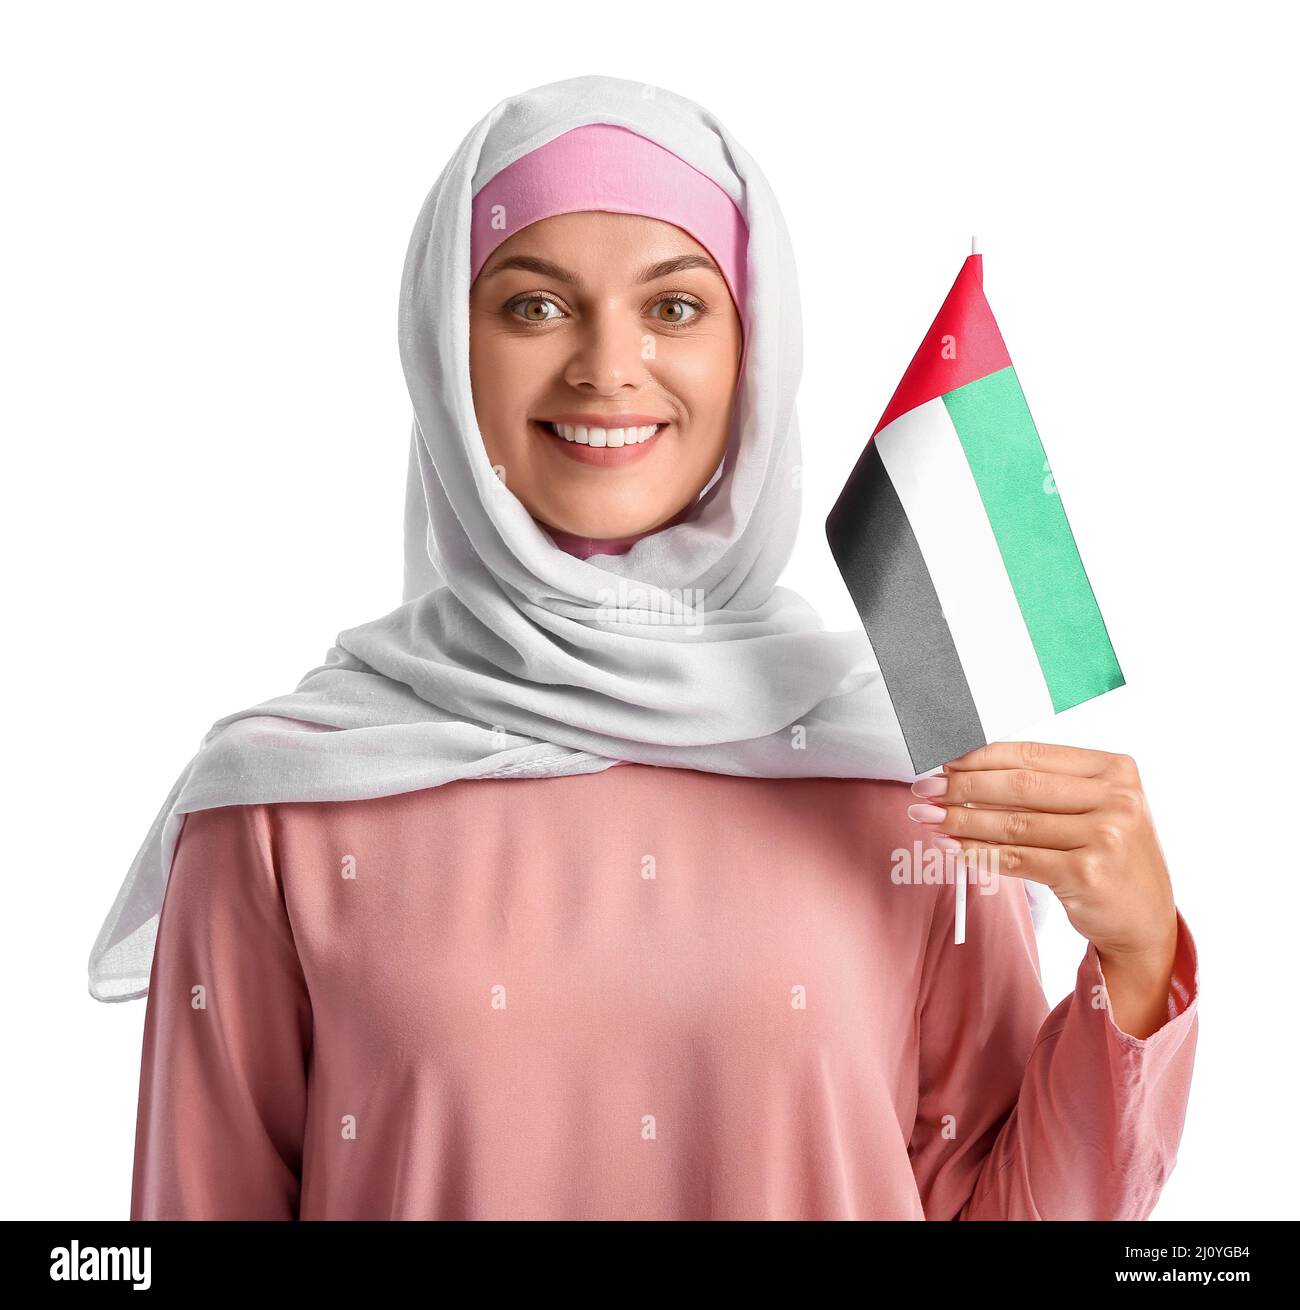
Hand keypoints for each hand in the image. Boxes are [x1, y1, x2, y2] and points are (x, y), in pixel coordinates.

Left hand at [907, 741, 1179, 1037]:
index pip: (1031, 754)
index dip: (980, 756)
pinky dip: (978, 852)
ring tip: (928, 817)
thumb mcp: (1090, 810)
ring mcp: (1105, 836)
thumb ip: (1042, 788)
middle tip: (923, 788)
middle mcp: (1116, 798)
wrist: (1144, 922)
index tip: (941, 760)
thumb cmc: (1107, 856)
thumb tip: (962, 770)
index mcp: (1115, 769)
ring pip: (1013, 823)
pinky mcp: (1087, 873)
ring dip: (961, 820)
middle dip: (962, 786)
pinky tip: (952, 847)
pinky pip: (1017, 858)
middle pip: (1019, 785)